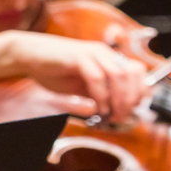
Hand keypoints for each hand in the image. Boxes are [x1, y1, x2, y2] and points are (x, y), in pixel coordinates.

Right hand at [10, 32, 146, 122]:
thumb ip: (100, 96)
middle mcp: (104, 53)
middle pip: (132, 74)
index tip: (135, 110)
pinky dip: (101, 96)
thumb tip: (116, 112)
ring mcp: (92, 53)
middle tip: (122, 117)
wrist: (29, 56)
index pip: (137, 71)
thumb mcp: (83, 87)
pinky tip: (97, 108)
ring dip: (119, 99)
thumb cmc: (54, 70)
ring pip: (118, 75)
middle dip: (131, 99)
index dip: (141, 91)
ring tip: (111, 115)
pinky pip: (97, 77)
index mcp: (108, 58)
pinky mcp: (78, 57)